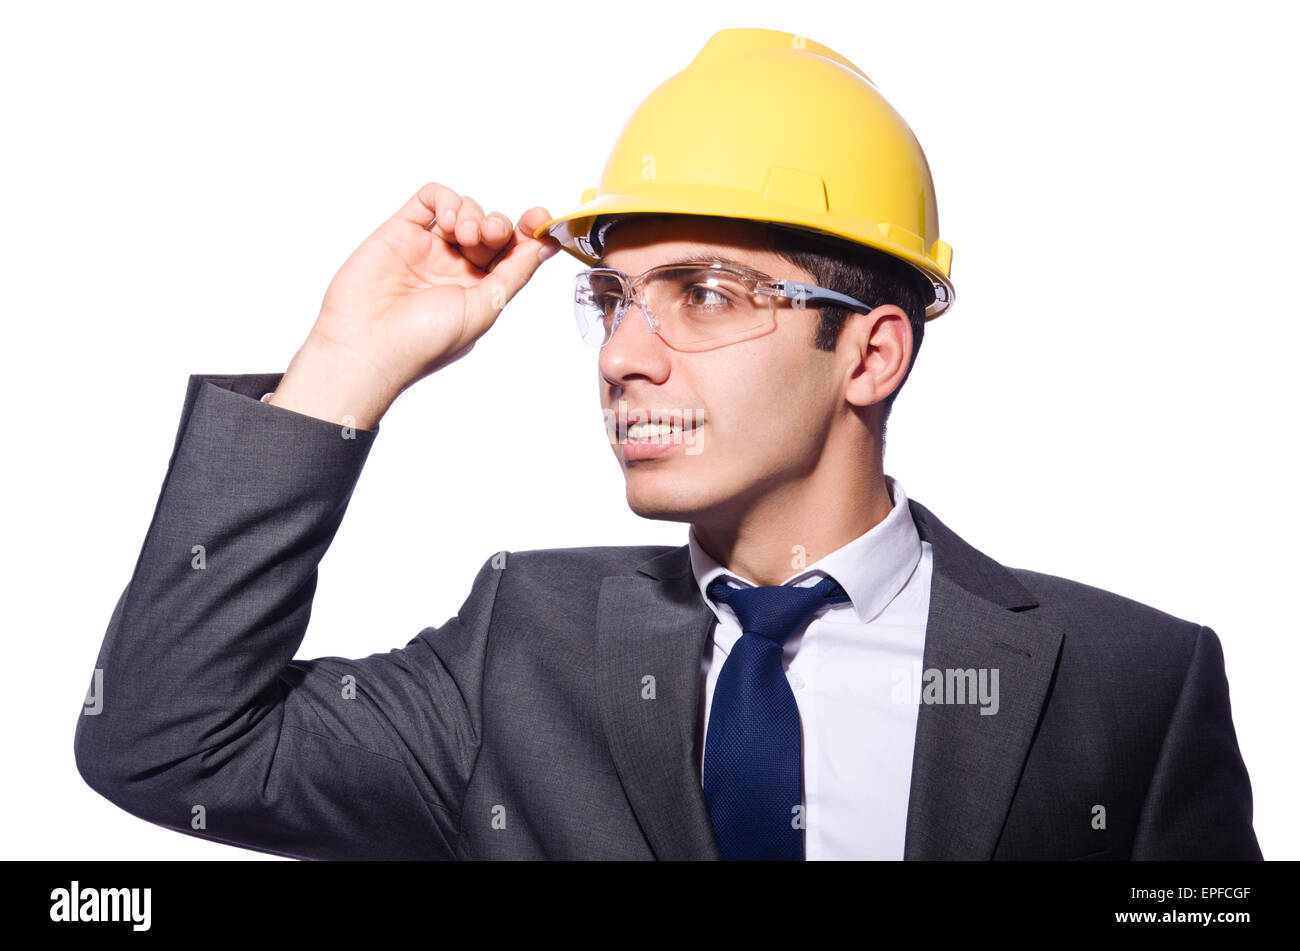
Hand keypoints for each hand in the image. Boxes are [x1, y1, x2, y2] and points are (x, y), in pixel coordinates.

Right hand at [271, 182, 560, 426]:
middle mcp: (455, 268)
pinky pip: (429, 199)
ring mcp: (427, 248)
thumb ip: (514, 274)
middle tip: (489, 234)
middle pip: (491, 227)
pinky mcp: (400, 232)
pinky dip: (445, 199)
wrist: (366, 346)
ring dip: (472, 213)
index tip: (539, 220)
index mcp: (479, 290)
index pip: (512, 251)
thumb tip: (545, 247)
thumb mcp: (483, 309)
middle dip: (497, 224)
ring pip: (464, 210)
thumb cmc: (422, 342)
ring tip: (462, 233)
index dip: (528, 232)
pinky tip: (446, 221)